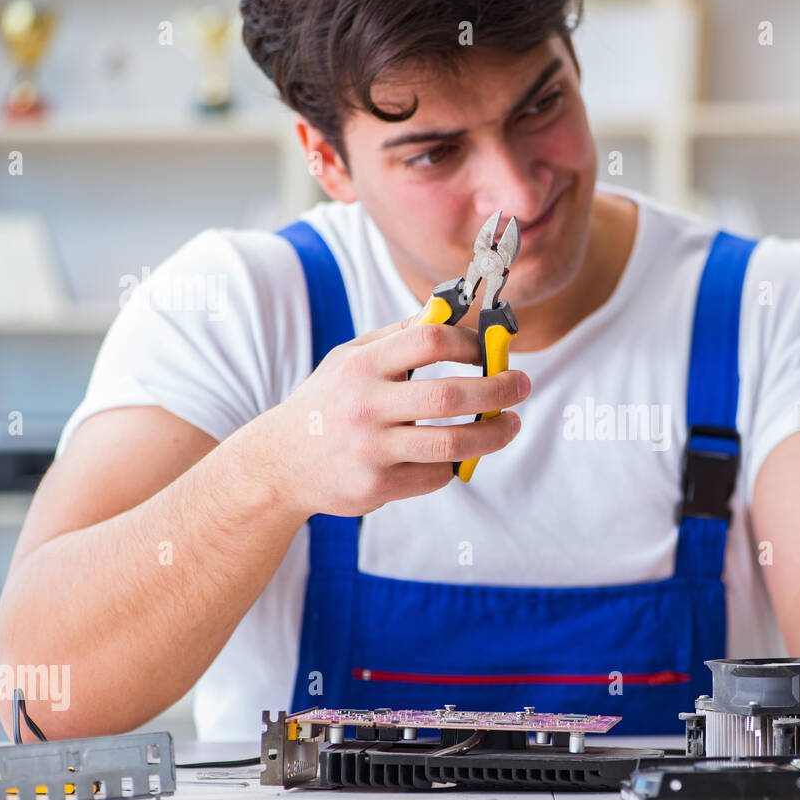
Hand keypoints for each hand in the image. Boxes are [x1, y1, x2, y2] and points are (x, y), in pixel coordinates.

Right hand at [257, 316, 529, 517]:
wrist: (278, 464)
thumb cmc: (328, 403)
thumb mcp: (350, 359)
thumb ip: (399, 336)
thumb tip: (451, 312)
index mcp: (362, 365)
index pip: (430, 341)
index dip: (470, 342)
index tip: (488, 350)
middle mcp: (366, 406)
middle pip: (450, 396)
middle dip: (498, 390)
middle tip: (522, 385)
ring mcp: (371, 450)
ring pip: (451, 444)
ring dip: (493, 434)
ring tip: (510, 425)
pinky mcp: (377, 486)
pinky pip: (435, 475)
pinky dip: (455, 464)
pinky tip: (461, 454)